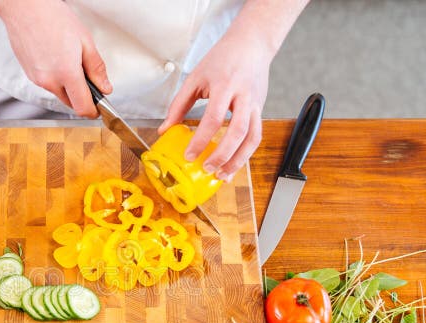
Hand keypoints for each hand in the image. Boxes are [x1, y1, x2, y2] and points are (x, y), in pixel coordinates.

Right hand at [0, 0, 111, 116]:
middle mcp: (49, 81)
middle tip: (88, 79)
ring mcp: (37, 79)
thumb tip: (105, 88)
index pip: (82, 107)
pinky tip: (56, 58)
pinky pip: (47, 84)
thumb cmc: (54, 18)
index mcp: (66, 74)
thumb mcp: (85, 41)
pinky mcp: (29, 74)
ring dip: (67, 86)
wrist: (25, 8)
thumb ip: (96, 69)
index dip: (93, 111)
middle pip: (70, 103)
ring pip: (58, 93)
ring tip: (69, 61)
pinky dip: (55, 78)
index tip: (99, 107)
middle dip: (81, 97)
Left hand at [159, 32, 271, 181]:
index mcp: (224, 85)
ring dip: (238, 160)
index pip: (213, 117)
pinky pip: (256, 136)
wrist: (252, 44)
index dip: (201, 140)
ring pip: (252, 138)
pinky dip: (246, 153)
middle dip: (222, 154)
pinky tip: (233, 163)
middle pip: (237, 131)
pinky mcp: (261, 110)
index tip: (189, 155)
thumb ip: (178, 105)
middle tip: (206, 169)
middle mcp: (243, 96)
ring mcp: (255, 104)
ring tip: (222, 175)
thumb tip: (164, 130)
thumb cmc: (222, 59)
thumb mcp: (195, 77)